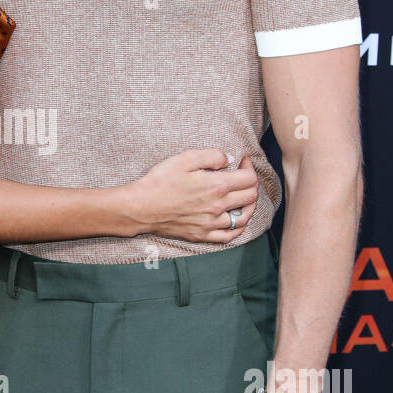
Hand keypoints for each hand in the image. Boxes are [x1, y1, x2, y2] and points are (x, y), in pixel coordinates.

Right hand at [127, 149, 258, 242]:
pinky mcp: (202, 235)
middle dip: (251, 183)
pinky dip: (238, 228)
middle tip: (243, 176)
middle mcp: (218, 206)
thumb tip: (229, 159)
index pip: (248, 178)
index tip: (241, 161)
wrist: (141, 207)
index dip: (249, 167)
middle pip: (250, 197)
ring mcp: (211, 223)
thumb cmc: (160, 181)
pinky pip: (228, 236)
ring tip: (245, 197)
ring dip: (249, 206)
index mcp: (217, 186)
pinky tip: (237, 220)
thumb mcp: (185, 159)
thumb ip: (212, 156)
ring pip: (244, 217)